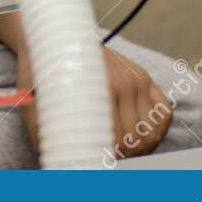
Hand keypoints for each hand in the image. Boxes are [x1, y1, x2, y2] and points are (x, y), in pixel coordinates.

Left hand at [0, 11, 172, 158]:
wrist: (55, 34)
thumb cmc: (43, 70)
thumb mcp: (37, 99)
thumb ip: (44, 132)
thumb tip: (57, 166)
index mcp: (100, 86)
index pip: (118, 139)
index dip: (110, 160)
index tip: (99, 166)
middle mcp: (124, 81)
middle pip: (137, 139)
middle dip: (124, 158)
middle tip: (107, 162)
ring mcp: (137, 78)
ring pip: (153, 131)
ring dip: (141, 149)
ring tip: (121, 153)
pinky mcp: (143, 76)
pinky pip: (164, 113)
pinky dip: (156, 131)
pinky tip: (137, 137)